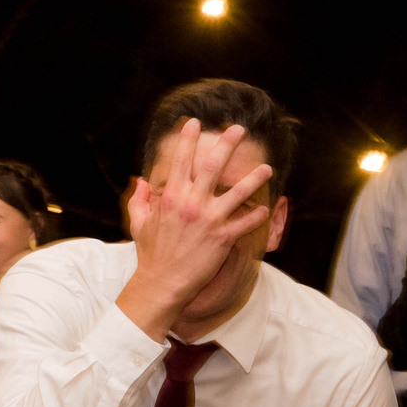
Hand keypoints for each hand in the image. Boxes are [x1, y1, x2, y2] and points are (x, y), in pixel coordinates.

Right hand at [121, 119, 272, 315]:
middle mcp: (192, 204)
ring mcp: (209, 220)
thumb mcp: (139, 223)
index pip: (181, 161)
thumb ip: (140, 200)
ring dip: (254, 178)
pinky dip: (256, 216)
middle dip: (227, 144)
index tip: (194, 123)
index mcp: (171, 197)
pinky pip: (245, 223)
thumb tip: (140, 183)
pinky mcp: (223, 238)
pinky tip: (264, 209)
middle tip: (239, 129)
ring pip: (238, 192)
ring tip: (267, 168)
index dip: (187, 139)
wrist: (162, 283)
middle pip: (213, 166)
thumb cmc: (151, 254)